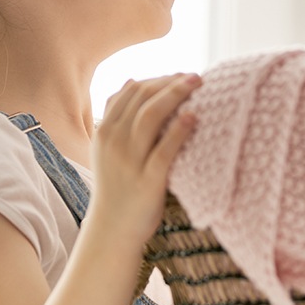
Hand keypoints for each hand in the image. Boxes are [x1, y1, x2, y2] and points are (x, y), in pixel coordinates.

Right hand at [89, 73, 200, 244]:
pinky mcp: (147, 180)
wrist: (112, 229)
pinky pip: (164, 150)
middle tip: (195, 76)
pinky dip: (179, 130)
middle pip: (142, 98)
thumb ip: (116, 116)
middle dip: (170, 82)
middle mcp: (114, 141)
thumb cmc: (117, 186)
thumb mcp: (107, 148)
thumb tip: (130, 79)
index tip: (180, 75)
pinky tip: (194, 117)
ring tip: (198, 85)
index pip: (131, 90)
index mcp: (105, 131)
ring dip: (176, 95)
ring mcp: (129, 160)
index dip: (158, 78)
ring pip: (150, 116)